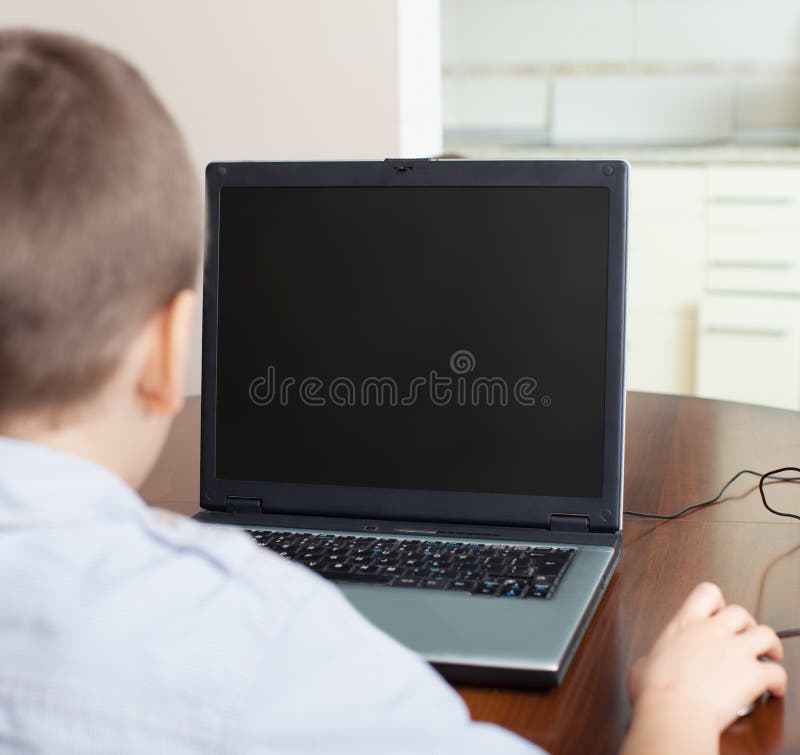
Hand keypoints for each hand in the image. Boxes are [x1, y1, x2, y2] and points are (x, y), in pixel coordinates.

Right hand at [622, 582, 786, 754]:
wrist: (673, 709)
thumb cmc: (655, 688)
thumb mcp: (643, 664)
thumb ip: (653, 658)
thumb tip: (649, 667)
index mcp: (685, 623)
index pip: (707, 593)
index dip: (717, 602)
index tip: (718, 613)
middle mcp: (713, 630)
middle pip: (741, 612)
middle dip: (746, 624)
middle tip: (744, 638)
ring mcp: (736, 650)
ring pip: (766, 633)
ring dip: (770, 645)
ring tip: (770, 656)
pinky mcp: (753, 674)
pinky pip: (777, 672)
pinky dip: (779, 681)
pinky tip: (774, 690)